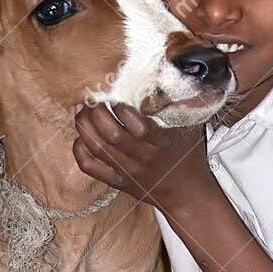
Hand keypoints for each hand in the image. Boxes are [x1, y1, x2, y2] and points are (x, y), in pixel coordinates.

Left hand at [72, 102, 213, 214]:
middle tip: (94, 100)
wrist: (187, 195)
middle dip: (97, 113)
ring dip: (85, 126)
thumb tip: (178, 76)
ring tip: (82, 110)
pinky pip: (89, 167)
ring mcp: (127, 171)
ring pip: (97, 147)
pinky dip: (80, 150)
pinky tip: (81, 136)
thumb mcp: (193, 129)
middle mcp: (142, 158)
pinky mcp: (117, 181)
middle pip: (111, 135)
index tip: (118, 98)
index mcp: (161, 143)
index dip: (122, 109)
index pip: (137, 126)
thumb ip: (186, 105)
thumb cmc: (190, 157)